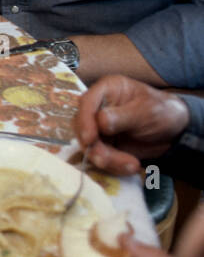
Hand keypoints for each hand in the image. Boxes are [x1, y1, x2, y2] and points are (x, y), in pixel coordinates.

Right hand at [72, 75, 189, 174]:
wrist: (175, 132)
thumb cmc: (162, 111)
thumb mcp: (147, 110)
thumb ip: (123, 116)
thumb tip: (100, 122)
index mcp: (106, 90)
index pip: (86, 103)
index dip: (85, 121)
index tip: (90, 139)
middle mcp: (97, 107)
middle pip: (82, 127)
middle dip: (95, 146)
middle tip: (106, 160)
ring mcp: (98, 127)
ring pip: (90, 145)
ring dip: (107, 159)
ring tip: (131, 166)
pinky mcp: (103, 144)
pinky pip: (101, 157)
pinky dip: (114, 165)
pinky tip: (131, 166)